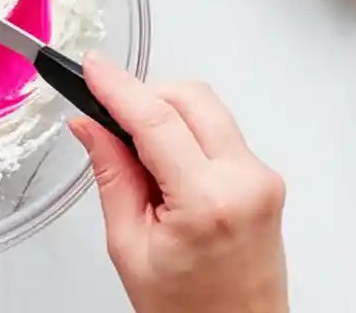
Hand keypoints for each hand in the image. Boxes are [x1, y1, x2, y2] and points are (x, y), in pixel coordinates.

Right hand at [69, 54, 286, 312]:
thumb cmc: (189, 311)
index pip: (156, 120)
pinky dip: (186, 133)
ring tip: (137, 156)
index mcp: (207, 203)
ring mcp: (262, 177)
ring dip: (166, 114)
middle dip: (144, 94)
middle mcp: (245, 181)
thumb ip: (111, 175)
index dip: (118, 87)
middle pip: (189, 98)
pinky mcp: (266, 178)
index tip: (92, 68)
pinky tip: (166, 166)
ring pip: (207, 109)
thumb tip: (89, 125)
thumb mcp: (129, 246)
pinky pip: (220, 132)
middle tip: (106, 113)